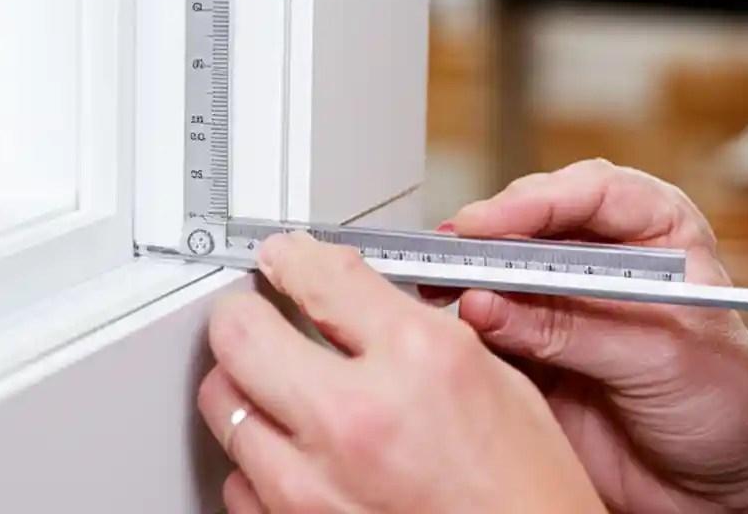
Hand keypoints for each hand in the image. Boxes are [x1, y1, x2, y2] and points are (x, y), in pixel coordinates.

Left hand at [197, 232, 603, 512]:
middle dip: (246, 316)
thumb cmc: (525, 494)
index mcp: (418, 362)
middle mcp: (355, 419)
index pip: (317, 275)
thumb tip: (341, 292)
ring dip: (248, 389)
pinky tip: (298, 455)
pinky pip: (238, 478)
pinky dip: (260, 461)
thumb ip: (410, 326)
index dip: (292, 257)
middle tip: (257, 318)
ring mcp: (313, 484)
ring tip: (281, 392)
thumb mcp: (493, 380)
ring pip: (222, 403)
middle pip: (237, 332)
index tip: (283, 259)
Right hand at [449, 159, 747, 511]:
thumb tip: (487, 304)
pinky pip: (485, 330)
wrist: (730, 484)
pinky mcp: (532, 352)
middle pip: (531, 224)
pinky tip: (445, 330)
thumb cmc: (732, 405)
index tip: (485, 225)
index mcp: (656, 232)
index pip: (590, 194)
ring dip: (464, 279)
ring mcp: (562, 305)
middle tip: (448, 258)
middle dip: (486, 239)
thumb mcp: (661, 358)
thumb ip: (571, 329)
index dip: (533, 203)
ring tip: (436, 291)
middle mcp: (601, 259)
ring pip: (498, 272)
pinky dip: (460, 328)